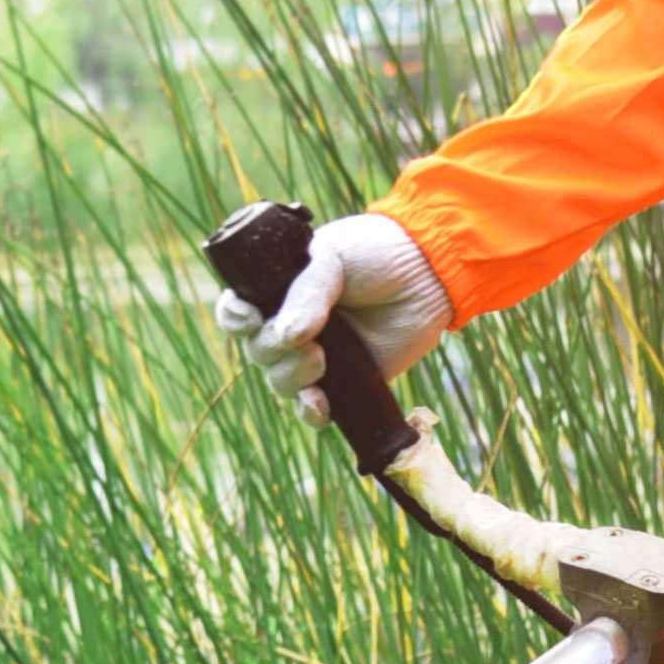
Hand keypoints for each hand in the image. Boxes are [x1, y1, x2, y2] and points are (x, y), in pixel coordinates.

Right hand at [217, 208, 453, 417]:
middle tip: (308, 340)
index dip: (234, 319)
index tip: (250, 320)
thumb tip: (288, 337)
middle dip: (271, 349)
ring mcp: (317, 355)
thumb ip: (307, 293)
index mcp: (279, 289)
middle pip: (256, 351)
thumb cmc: (378, 252)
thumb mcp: (334, 256)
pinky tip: (319, 406)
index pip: (237, 311)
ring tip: (321, 360)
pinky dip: (310, 411)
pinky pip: (313, 408)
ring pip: (280, 381)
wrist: (430, 272)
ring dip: (291, 377)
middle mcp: (292, 324)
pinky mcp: (345, 382)